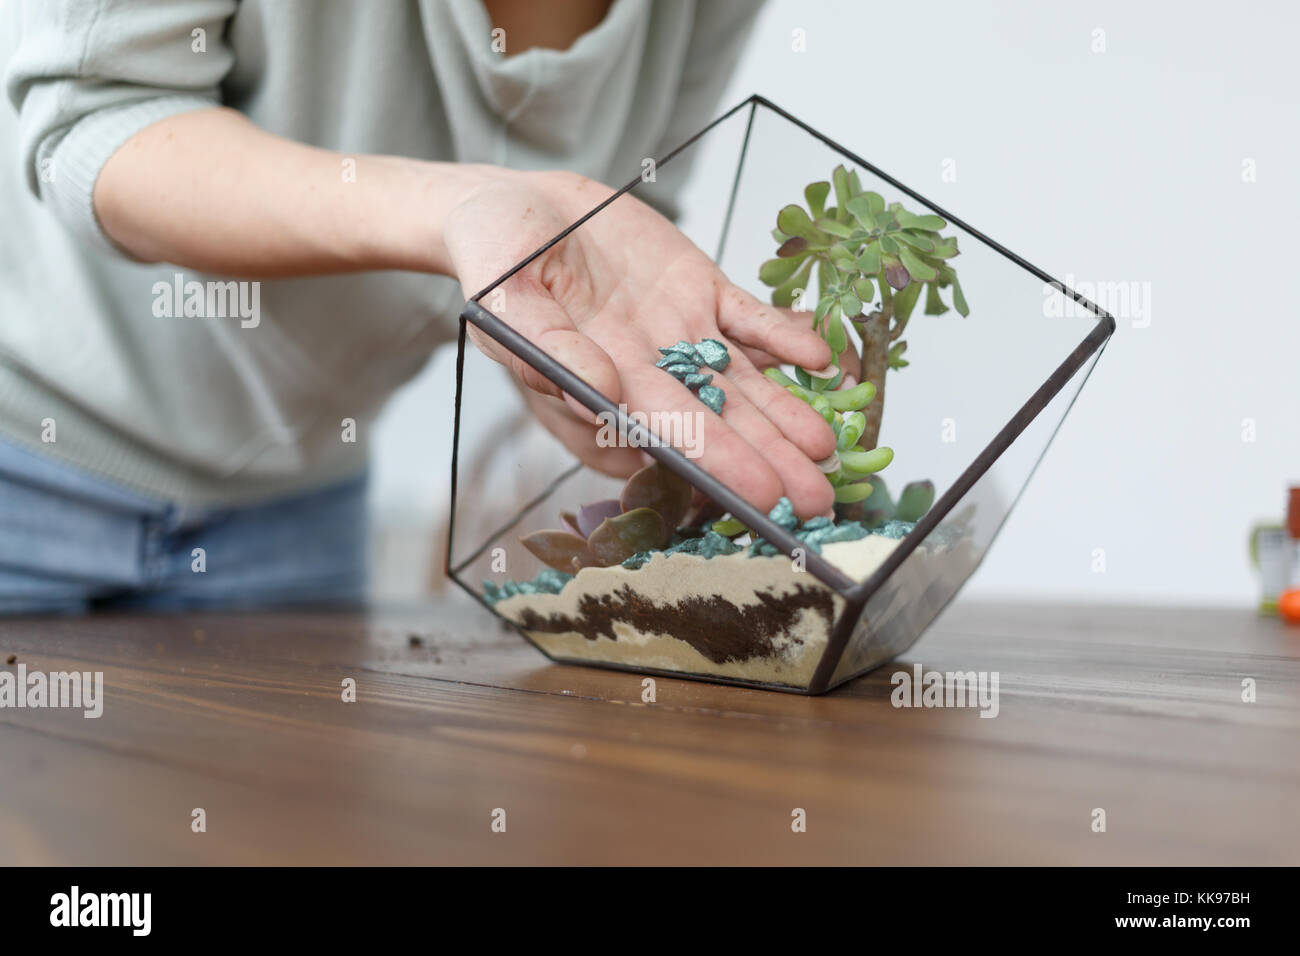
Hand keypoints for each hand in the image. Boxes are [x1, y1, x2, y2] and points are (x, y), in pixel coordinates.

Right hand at [444, 170, 837, 518]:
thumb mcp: (504, 300)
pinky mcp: (699, 291)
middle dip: (768, 462)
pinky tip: (821, 361)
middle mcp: (649, 371)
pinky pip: (750, 319)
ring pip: (744, 383)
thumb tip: (603, 395)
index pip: (666, 434)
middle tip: (815, 501)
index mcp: (602, 385)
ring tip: (828, 450)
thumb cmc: (494, 257)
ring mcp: (680, 334)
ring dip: (786, 415)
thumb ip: (549, 350)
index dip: (715, 465)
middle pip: (719, 422)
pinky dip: (784, 337)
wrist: (516, 203)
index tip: (757, 496)